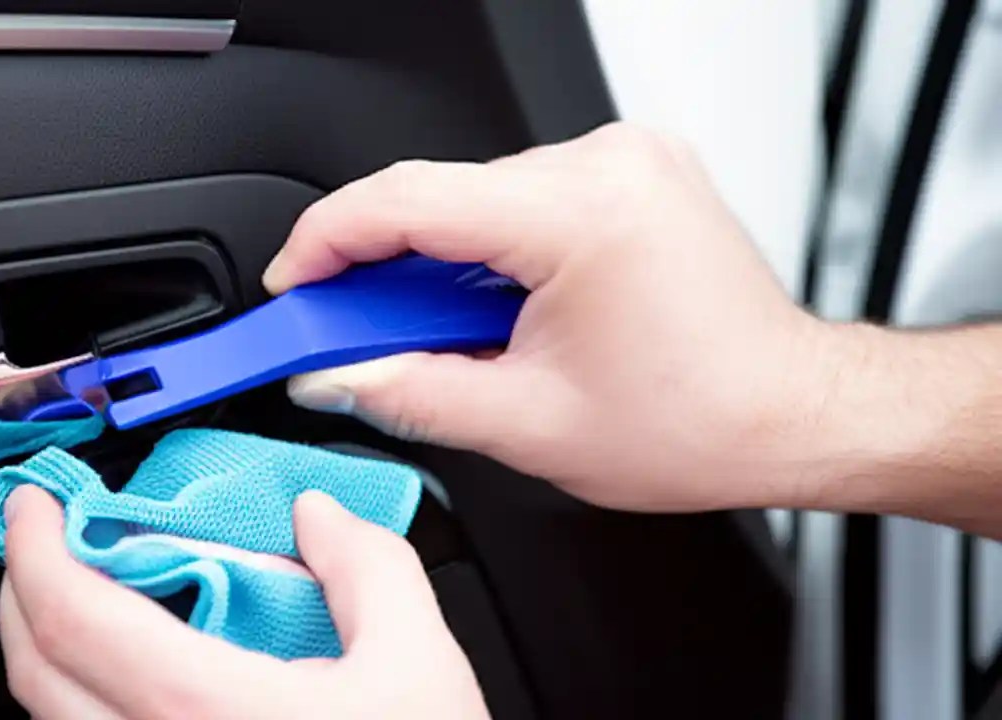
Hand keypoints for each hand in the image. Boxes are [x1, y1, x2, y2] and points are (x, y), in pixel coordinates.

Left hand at [0, 485, 488, 718]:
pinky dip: (75, 701)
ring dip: (47, 648)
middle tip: (45, 537)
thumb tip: (317, 516)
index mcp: (207, 711)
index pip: (74, 617)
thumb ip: (367, 568)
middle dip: (24, 588)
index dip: (35, 547)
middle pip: (36, 671)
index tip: (35, 504)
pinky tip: (119, 676)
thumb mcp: (419, 664)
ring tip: (79, 598)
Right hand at [263, 121, 851, 511]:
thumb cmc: (700, 422)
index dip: (327, 242)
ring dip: (438, 262)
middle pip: (441, 196)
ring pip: (478, 196)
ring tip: (433, 336)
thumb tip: (334, 374)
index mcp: (580, 216)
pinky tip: (488, 306)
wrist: (793, 411)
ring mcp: (624, 161)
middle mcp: (606, 165)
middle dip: (379, 267)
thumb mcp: (527, 425)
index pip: (408, 199)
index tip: (294, 285)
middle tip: (344, 334)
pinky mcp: (632, 173)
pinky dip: (487, 249)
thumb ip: (408, 393)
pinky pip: (524, 195)